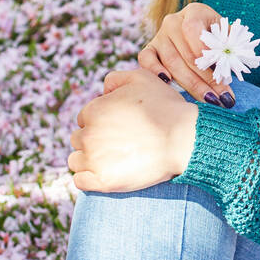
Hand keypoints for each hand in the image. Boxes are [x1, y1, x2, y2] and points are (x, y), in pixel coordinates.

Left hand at [67, 69, 198, 191]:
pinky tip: (106, 172)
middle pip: (78, 138)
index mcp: (94, 110)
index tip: (119, 127)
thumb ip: (115, 79)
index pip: (85, 118)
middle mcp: (89, 134)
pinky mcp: (101, 181)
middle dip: (94, 140)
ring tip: (111, 159)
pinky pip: (80, 180)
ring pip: (75, 160)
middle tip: (118, 143)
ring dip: (88, 159)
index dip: (101, 122)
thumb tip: (101, 92)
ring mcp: (93, 159)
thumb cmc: (166, 107)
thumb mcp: (142, 78)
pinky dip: (89, 178)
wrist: (183, 139)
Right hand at [139, 2, 236, 107]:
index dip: (203, 50)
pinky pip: (146, 60)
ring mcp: (159, 35)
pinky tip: (168, 84)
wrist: (198, 37)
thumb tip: (232, 59)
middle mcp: (173, 21)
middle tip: (222, 96)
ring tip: (210, 99)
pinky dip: (155, 72)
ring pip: (172, 63)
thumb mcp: (226, 34)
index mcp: (194, 12)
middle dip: (206, 78)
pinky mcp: (149, 49)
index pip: (193, 29)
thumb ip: (229, 44)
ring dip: (192, 85)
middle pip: (186, 53)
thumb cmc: (216, 36)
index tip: (218, 68)